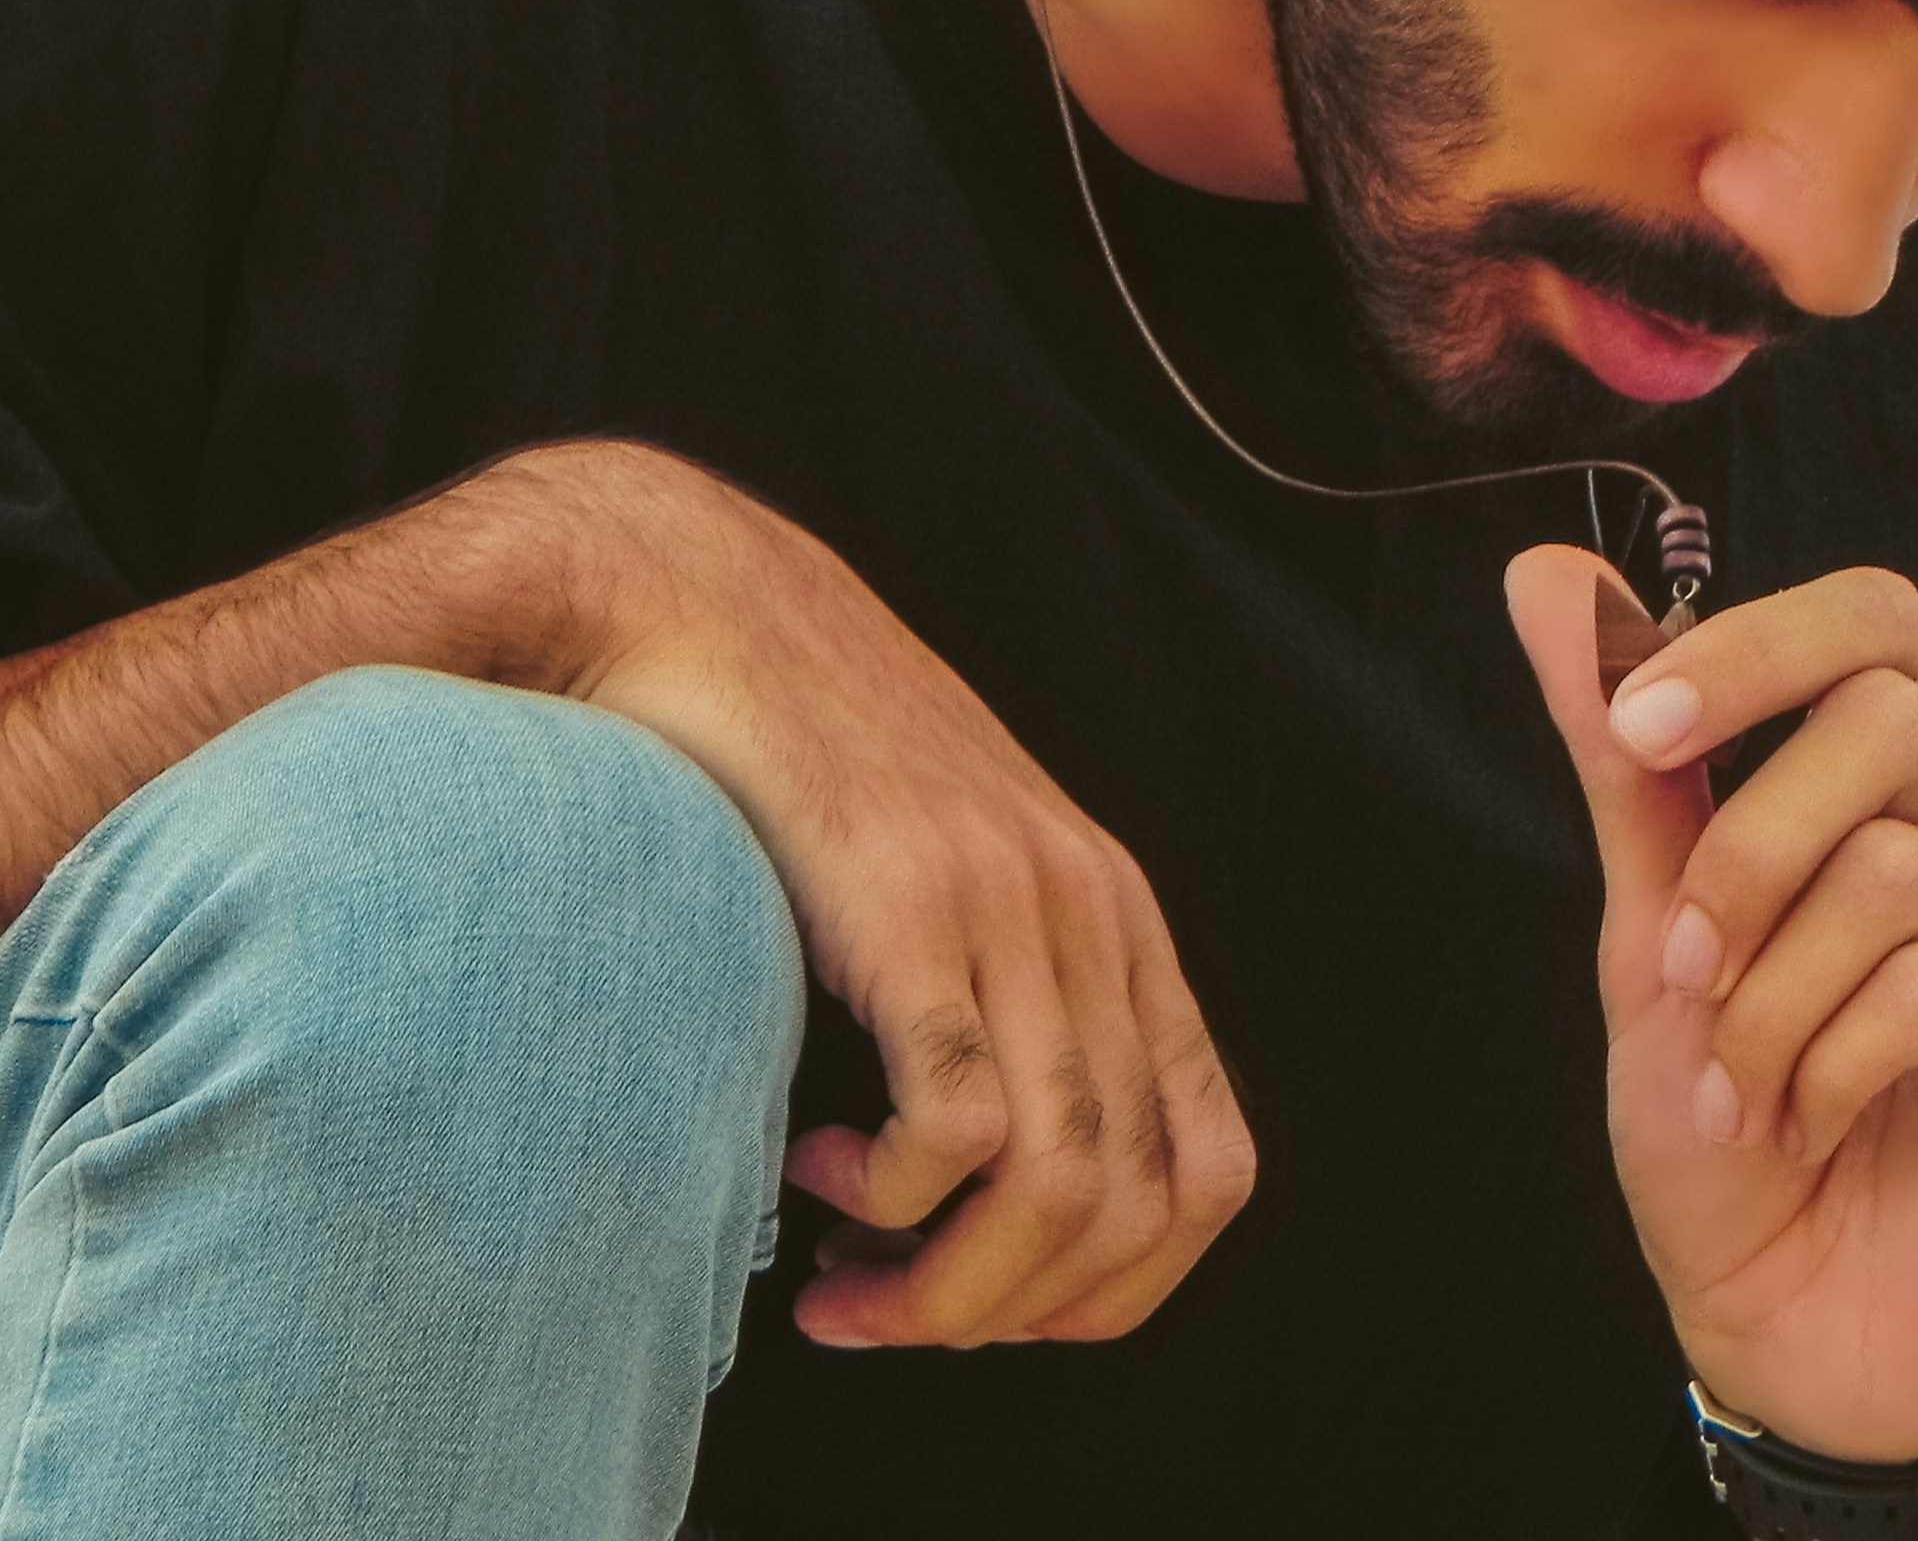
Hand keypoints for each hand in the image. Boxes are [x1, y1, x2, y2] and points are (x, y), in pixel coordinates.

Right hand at [488, 440, 1255, 1347]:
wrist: (703, 601)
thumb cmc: (800, 755)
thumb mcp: (946, 875)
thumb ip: (995, 991)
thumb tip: (977, 1182)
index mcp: (1118, 918)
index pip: (1213, 1168)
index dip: (1122, 1286)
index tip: (996, 1309)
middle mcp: (1091, 913)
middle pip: (1140, 1204)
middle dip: (1014, 1311)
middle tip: (891, 1315)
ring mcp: (1010, 904)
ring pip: (1064, 1186)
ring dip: (950, 1289)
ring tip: (846, 1277)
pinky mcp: (912, 904)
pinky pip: (967, 1125)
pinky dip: (898, 1201)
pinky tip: (819, 1174)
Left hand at [1506, 546, 1917, 1463]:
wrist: (1781, 1320)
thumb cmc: (1725, 1119)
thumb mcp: (1649, 931)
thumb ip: (1620, 761)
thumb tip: (1542, 576)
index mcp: (1887, 778)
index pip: (1874, 621)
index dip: (1755, 646)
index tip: (1633, 728)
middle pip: (1889, 718)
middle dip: (1744, 853)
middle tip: (1685, 973)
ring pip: (1900, 869)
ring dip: (1774, 996)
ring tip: (1744, 1087)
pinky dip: (1838, 1063)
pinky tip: (1815, 1121)